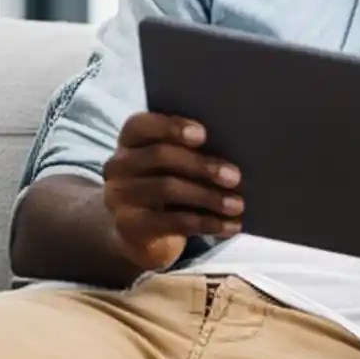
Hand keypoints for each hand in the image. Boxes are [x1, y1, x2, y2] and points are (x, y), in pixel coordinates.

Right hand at [102, 113, 242, 270]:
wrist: (141, 234)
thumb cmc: (171, 184)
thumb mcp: (176, 166)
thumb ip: (195, 151)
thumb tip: (240, 150)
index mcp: (131, 141)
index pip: (141, 124)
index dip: (171, 126)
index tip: (203, 134)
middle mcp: (119, 165)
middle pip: (159, 156)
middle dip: (201, 165)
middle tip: (235, 176)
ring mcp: (120, 197)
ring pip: (167, 188)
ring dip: (208, 197)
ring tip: (237, 205)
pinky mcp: (130, 227)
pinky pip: (172, 222)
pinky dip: (207, 223)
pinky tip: (230, 226)